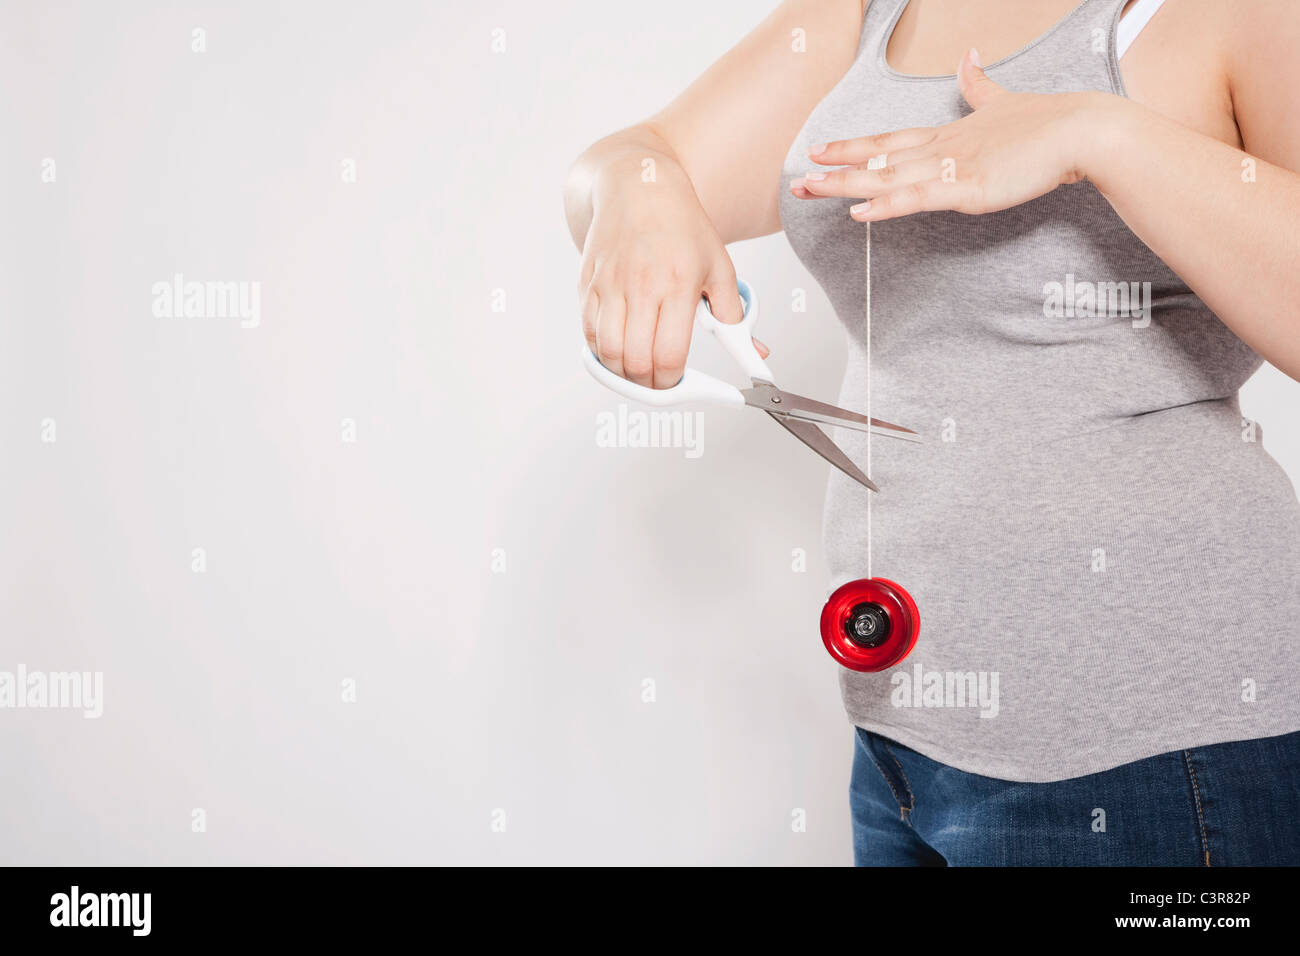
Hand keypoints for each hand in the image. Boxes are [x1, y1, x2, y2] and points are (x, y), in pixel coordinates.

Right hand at [579, 172, 767, 389]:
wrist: (641, 188)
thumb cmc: (683, 229)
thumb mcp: (720, 269)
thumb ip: (736, 319)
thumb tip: (756, 357)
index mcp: (678, 284)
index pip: (669, 355)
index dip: (672, 382)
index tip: (677, 382)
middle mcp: (640, 285)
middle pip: (635, 361)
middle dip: (648, 384)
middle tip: (658, 381)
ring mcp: (609, 284)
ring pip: (607, 352)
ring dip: (623, 372)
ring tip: (638, 368)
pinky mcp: (587, 283)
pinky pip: (588, 333)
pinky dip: (601, 351)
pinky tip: (618, 347)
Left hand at [790, 49, 1104, 221]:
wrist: (1081, 130)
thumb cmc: (1047, 122)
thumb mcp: (1002, 102)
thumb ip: (979, 88)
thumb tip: (967, 59)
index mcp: (947, 134)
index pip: (889, 140)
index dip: (854, 146)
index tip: (821, 149)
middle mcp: (941, 149)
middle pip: (877, 159)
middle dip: (835, 170)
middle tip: (798, 179)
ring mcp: (950, 168)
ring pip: (886, 178)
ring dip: (845, 185)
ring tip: (811, 190)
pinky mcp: (966, 188)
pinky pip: (916, 199)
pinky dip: (885, 205)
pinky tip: (858, 212)